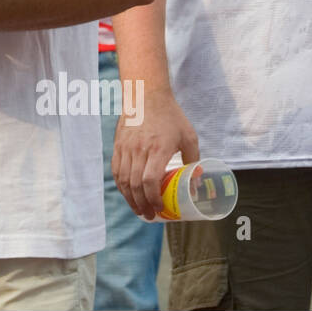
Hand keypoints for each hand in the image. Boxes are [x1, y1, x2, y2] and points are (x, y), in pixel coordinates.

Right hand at [111, 83, 199, 219]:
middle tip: (150, 215)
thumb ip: (192, 160)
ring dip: (130, 198)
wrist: (145, 95)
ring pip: (124, 180)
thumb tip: (195, 183)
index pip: (150, 180)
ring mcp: (126, 147)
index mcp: (158, 148)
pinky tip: (127, 193)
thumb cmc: (170, 116)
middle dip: (142, 204)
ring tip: (138, 209)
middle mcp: (139, 149)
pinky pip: (116, 170)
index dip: (153, 198)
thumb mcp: (189, 137)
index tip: (160, 208)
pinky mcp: (118, 145)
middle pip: (135, 184)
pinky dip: (121, 185)